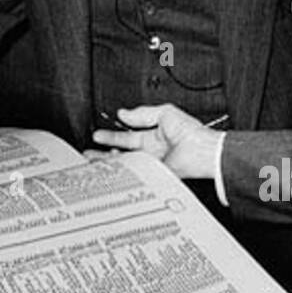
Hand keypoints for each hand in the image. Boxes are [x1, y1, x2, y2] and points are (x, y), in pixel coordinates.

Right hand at [90, 103, 220, 179]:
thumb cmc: (191, 132)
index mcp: (153, 139)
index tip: (97, 136)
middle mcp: (151, 154)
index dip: (111, 137)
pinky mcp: (154, 178)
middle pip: (122, 155)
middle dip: (103, 154)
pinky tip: (112, 173)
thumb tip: (124, 114)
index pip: (127, 139)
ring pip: (126, 167)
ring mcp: (152, 167)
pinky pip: (136, 178)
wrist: (203, 151)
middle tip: (88, 155)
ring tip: (93, 165)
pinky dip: (123, 176)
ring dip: (110, 165)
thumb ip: (142, 114)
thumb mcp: (164, 113)